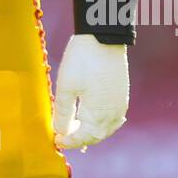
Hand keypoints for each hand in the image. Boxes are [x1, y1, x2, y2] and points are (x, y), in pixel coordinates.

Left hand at [53, 34, 128, 148]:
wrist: (103, 36)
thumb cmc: (82, 60)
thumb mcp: (66, 86)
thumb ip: (63, 112)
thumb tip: (61, 131)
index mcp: (99, 114)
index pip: (83, 137)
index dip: (69, 141)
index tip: (56, 141)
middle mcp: (113, 113)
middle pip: (96, 135)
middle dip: (79, 138)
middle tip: (64, 138)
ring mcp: (120, 104)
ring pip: (106, 128)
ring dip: (91, 132)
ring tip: (76, 130)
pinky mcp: (122, 94)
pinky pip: (114, 118)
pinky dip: (102, 123)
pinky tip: (93, 119)